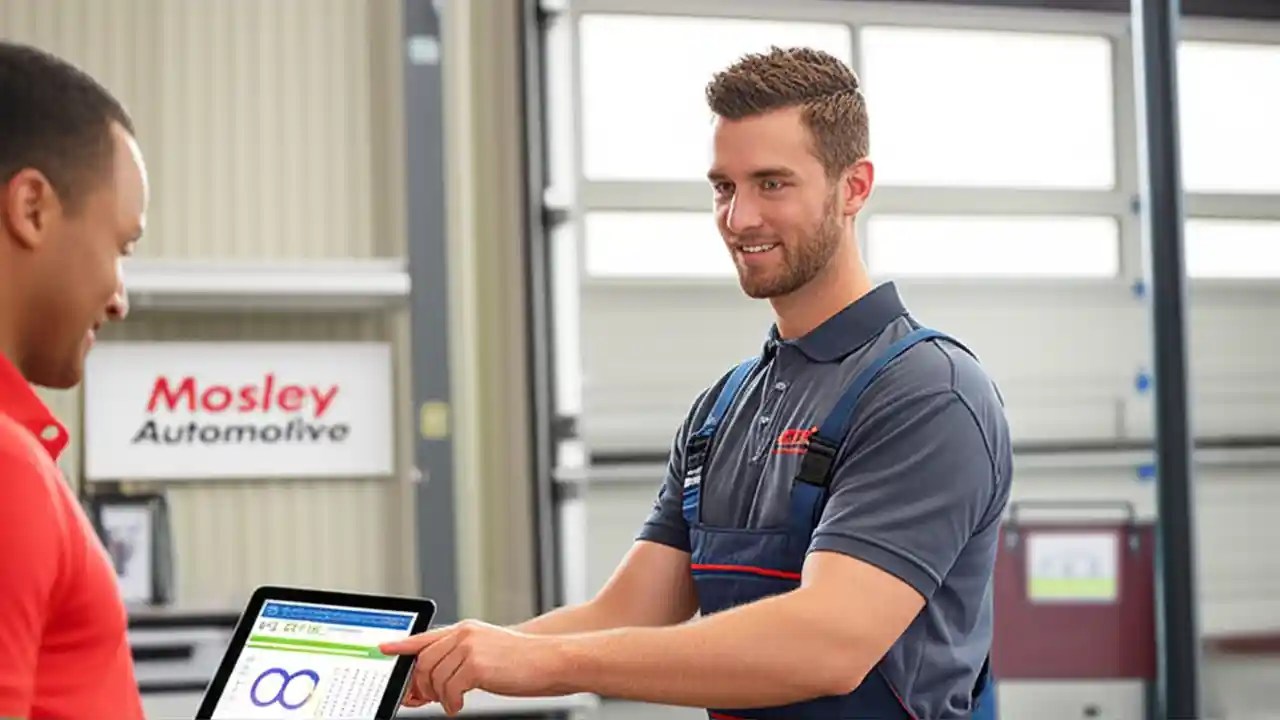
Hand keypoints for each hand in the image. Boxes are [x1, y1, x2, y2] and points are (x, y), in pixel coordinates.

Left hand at [379, 619, 566, 714]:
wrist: (548, 661)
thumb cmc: (521, 661)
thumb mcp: (487, 652)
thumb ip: (459, 658)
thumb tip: (432, 679)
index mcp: (465, 630)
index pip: (425, 636)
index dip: (402, 644)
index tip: (384, 648)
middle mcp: (464, 634)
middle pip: (424, 662)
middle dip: (422, 685)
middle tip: (430, 699)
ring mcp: (470, 648)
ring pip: (435, 678)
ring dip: (439, 697)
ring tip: (452, 703)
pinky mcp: (476, 665)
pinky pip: (449, 689)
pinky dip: (451, 703)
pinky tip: (459, 705)